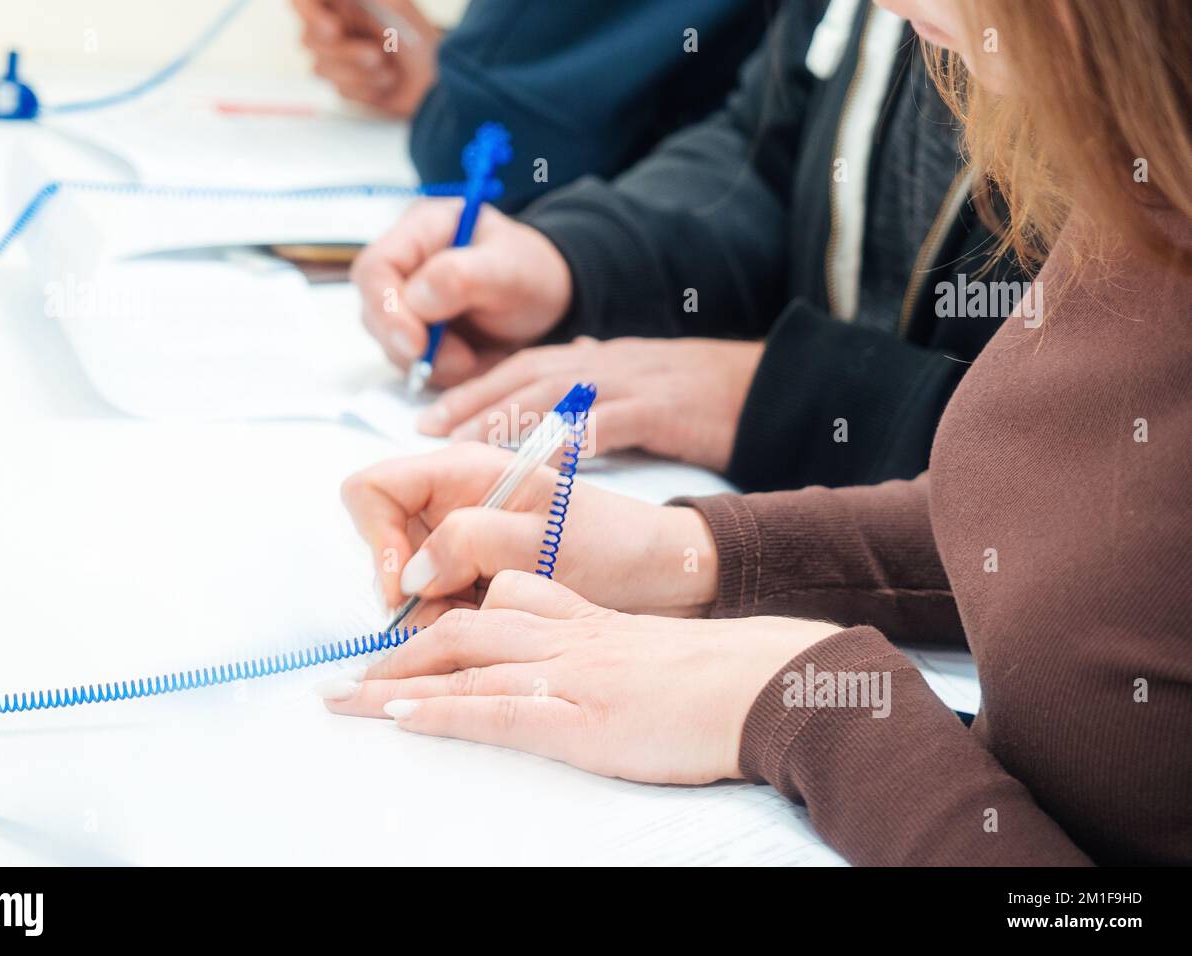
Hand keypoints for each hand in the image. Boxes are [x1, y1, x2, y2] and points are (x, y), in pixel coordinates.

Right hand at [291, 0, 439, 116]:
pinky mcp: (345, 84)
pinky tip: (385, 81)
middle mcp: (333, 27)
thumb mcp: (393, 5)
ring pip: (321, 68)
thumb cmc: (418, 38)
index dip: (309, 14)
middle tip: (376, 55)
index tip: (332, 29)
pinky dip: (367, 88)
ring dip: (360, 73)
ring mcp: (337, 57)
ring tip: (387, 68)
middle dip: (345, 53)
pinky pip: (340, 89)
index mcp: (341, 3)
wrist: (437, 80)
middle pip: (309, 39)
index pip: (302, 3)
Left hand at [324, 572, 839, 783]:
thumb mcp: (645, 650)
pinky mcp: (580, 719)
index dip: (439, 623)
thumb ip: (598, 650)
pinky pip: (497, 711)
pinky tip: (402, 720)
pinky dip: (442, 714)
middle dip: (396, 656)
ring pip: (464, 666)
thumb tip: (568, 672)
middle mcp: (563, 640)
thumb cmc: (714, 674)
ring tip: (343, 703)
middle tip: (345, 682)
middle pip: (460, 631)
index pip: (493, 608)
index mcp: (581, 622)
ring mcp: (568, 676)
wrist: (764, 682)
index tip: (403, 643)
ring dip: (396, 685)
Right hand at [341, 442, 718, 621]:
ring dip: (431, 613)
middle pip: (383, 543)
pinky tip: (493, 626)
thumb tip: (412, 573)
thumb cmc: (613, 544)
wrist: (661, 576)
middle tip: (451, 613)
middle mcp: (453, 503)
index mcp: (463, 471)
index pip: (371, 490)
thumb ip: (469, 541)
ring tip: (487, 620)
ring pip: (408, 584)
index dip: (376, 537)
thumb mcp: (543, 539)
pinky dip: (452, 624)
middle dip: (405, 587)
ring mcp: (462, 543)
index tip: (407, 584)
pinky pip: (436, 606)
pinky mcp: (475, 579)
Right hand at [351, 200, 572, 385]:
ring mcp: (406, 303)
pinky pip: (413, 365)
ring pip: (392, 345)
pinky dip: (443, 372)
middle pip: (376, 312)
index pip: (375, 269)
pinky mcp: (416, 335)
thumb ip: (462, 277)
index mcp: (420, 230)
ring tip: (477, 358)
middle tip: (462, 359)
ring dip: (433, 363)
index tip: (416, 344)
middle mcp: (404, 265)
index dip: (386, 309)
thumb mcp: (509, 269)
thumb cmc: (531, 273)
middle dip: (413, 345)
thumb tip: (415, 299)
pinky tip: (474, 362)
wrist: (547, 301)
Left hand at [416, 337, 762, 471]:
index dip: (474, 390)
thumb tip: (565, 366)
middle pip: (523, 378)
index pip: (520, 369)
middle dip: (473, 404)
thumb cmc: (700, 391)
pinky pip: (605, 423)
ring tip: (467, 447)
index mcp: (594, 360)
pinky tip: (539, 463)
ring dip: (505, 419)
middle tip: (430, 431)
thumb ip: (598, 374)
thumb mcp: (639, 375)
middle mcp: (602, 365)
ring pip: (554, 396)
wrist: (765, 386)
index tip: (432, 415)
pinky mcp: (658, 409)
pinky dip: (570, 441)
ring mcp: (630, 384)